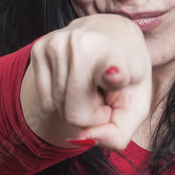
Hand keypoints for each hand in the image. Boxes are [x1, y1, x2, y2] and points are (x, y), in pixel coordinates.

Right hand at [20, 13, 152, 151]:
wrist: (113, 34)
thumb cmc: (127, 76)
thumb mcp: (135, 106)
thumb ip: (117, 134)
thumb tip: (83, 139)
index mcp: (116, 55)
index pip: (110, 68)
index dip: (111, 74)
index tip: (113, 75)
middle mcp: (84, 44)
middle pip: (74, 113)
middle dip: (90, 115)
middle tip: (103, 94)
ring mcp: (57, 43)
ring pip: (58, 108)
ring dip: (76, 105)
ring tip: (91, 83)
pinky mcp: (39, 47)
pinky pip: (45, 101)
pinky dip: (60, 100)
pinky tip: (75, 80)